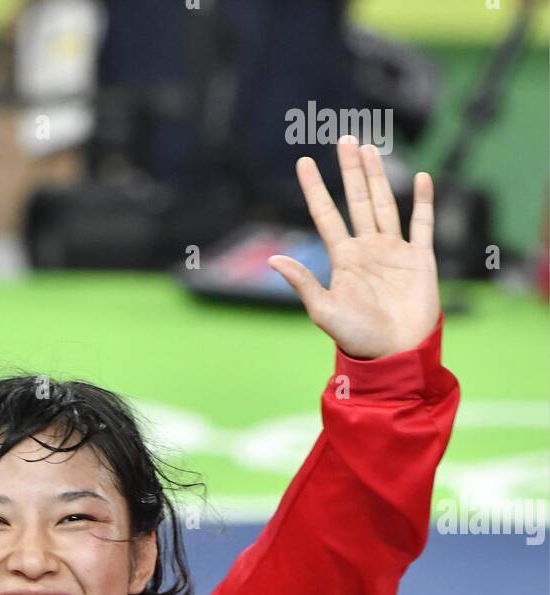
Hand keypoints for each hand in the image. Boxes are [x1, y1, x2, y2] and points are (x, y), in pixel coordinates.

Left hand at [268, 136, 439, 358]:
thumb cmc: (357, 338)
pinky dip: (423, 201)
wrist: (395, 353)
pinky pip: (422, 224)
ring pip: (385, 204)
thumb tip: (272, 259)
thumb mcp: (324, 310)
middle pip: (356, 201)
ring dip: (378, 177)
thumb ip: (302, 283)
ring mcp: (394, 251)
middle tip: (344, 138)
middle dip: (350, 171)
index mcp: (343, 259)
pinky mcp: (420, 258)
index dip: (315, 189)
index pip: (325, 215)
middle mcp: (367, 249)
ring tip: (370, 149)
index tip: (303, 162)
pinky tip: (421, 178)